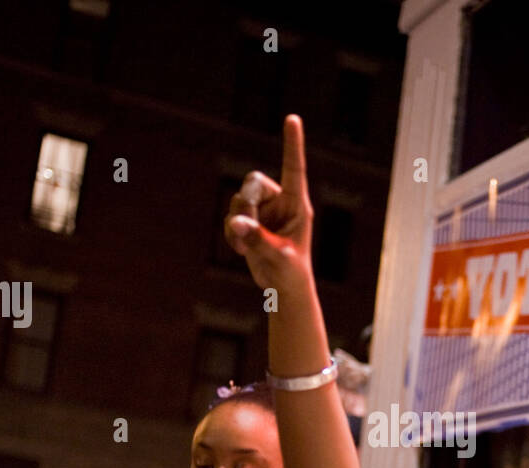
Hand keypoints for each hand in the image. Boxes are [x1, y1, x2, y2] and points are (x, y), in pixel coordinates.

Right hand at [223, 114, 312, 292]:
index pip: (294, 169)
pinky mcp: (249, 221)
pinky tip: (242, 250)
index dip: (292, 144)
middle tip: (246, 224)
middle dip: (246, 202)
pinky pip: (231, 217)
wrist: (282, 287)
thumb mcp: (278, 256)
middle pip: (254, 182)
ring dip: (237, 223)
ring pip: (238, 200)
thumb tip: (238, 223)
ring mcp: (263, 210)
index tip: (292, 119)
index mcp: (297, 204)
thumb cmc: (291, 272)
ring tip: (248, 247)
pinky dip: (232, 234)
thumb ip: (258, 239)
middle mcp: (280, 202)